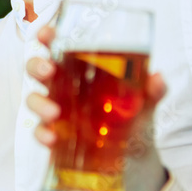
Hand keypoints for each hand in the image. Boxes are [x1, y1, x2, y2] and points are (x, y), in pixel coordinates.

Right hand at [25, 26, 168, 190]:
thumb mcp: (143, 103)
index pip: (57, 46)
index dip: (45, 36)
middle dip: (37, 66)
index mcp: (79, 69)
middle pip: (37, 69)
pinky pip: (39, 131)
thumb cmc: (130, 117)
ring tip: (54, 112)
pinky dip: (41, 133)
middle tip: (48, 71)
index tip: (45, 33)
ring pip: (33, 99)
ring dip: (38, 103)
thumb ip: (151, 91)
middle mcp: (62, 86)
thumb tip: (157, 78)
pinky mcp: (55, 135)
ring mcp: (55, 110)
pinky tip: (51, 138)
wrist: (133, 157)